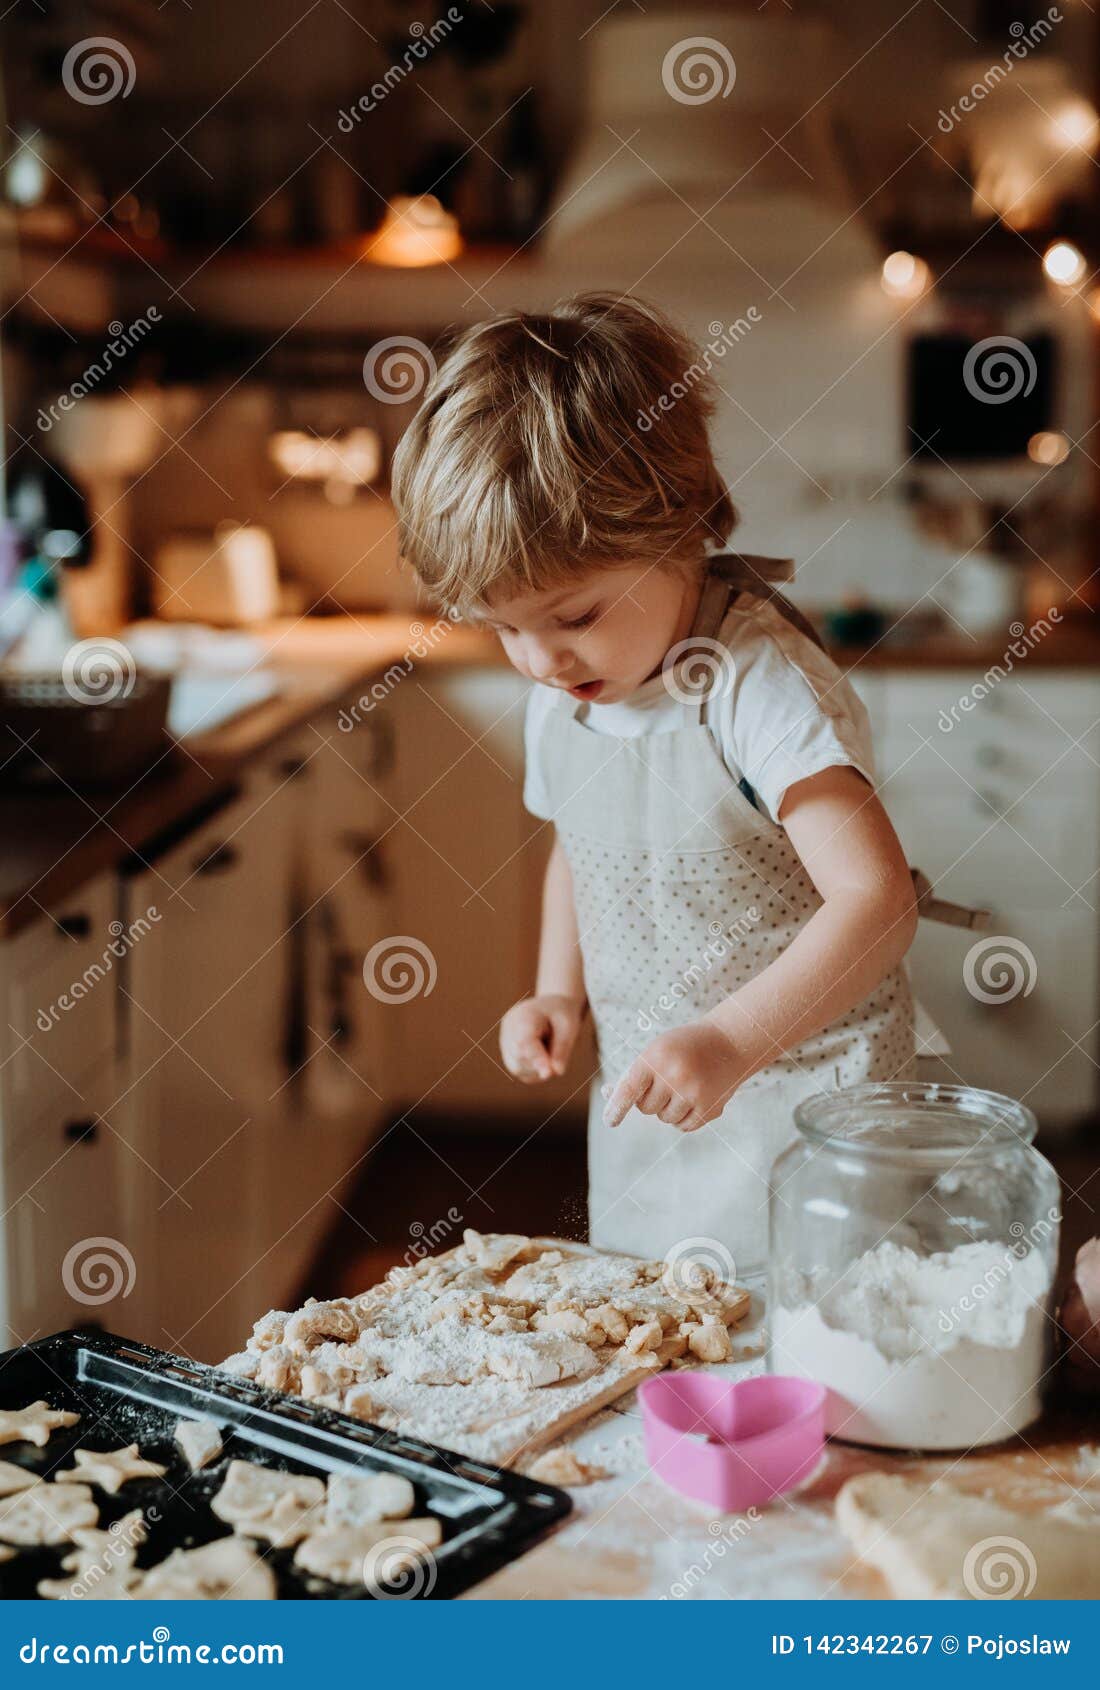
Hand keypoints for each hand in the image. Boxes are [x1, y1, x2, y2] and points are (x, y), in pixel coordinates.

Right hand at [500, 994, 583, 1083]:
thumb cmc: (561, 1014)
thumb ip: (562, 1048)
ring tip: (550, 1046)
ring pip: (519, 1069)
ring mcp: (505, 1043)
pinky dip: (537, 1070)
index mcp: (523, 1015)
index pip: (524, 1040)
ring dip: (539, 1067)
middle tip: (559, 1050)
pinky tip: (543, 1053)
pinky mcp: (509, 1056)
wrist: (550, 1007)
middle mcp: (508, 1030)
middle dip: (542, 1062)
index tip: (548, 1073)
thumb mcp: (569, 1026)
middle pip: (520, 1058)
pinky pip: (524, 1073)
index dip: (535, 1058)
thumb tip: (556, 1072)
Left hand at [603, 1021, 749, 1131]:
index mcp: (655, 1058)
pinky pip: (683, 1127)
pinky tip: (693, 1098)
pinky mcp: (710, 1108)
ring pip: (664, 1118)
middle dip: (651, 1098)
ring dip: (668, 1108)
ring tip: (684, 1086)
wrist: (730, 1042)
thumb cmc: (684, 1047)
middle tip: (667, 1080)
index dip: (616, 1108)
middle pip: (645, 1107)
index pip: (629, 1089)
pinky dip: (683, 1118)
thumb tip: (609, 1096)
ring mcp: (693, 1093)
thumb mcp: (657, 1051)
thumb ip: (634, 1074)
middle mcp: (674, 1075)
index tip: (610, 1122)